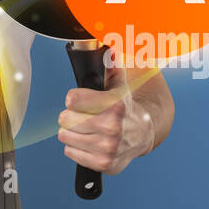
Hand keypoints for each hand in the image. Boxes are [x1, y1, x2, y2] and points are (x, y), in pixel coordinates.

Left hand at [57, 59, 153, 175]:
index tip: (79, 99)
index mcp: (114, 105)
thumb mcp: (118, 83)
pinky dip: (75, 147)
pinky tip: (88, 141)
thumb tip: (106, 44)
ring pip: (65, 136)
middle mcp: (112, 128)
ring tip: (85, 128)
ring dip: (70, 132)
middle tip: (82, 115)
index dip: (73, 98)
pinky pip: (71, 153)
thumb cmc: (124, 106)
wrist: (143, 133)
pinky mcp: (104, 164)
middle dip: (70, 116)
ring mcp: (108, 148)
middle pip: (65, 119)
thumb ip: (109, 63)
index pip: (71, 99)